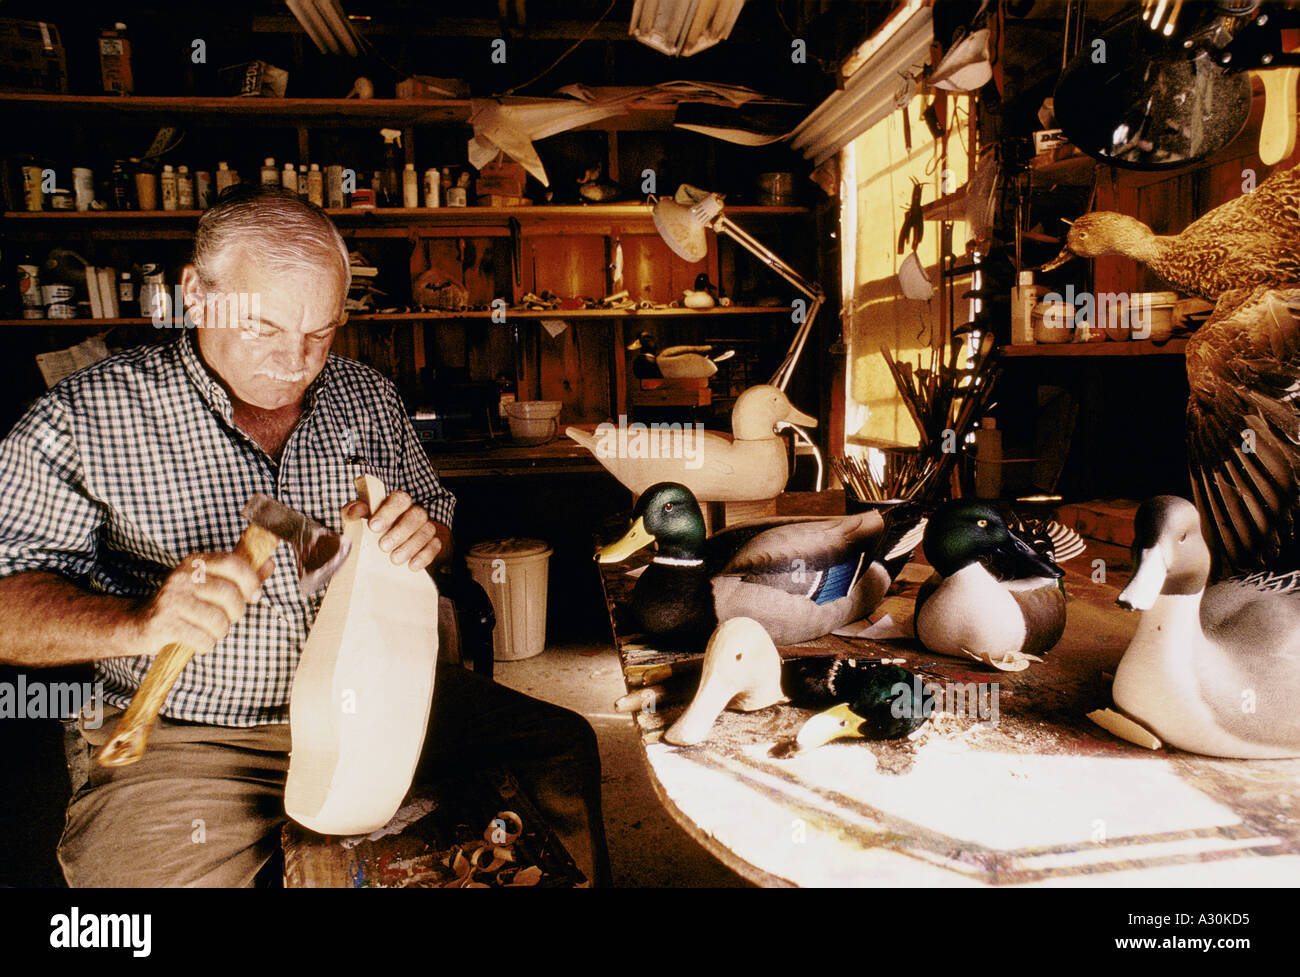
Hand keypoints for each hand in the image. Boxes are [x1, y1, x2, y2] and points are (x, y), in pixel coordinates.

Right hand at [130, 552, 269, 654]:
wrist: (140, 623)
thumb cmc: (186, 604)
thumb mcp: (211, 584)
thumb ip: (242, 575)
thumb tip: (270, 564)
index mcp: (197, 562)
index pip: (233, 563)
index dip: (251, 581)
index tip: (254, 596)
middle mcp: (182, 576)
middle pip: (229, 595)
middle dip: (236, 613)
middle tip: (227, 619)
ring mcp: (171, 599)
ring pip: (218, 620)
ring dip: (220, 632)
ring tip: (211, 631)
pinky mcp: (163, 623)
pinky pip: (202, 638)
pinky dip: (206, 645)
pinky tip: (198, 641)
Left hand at [342, 491, 448, 571]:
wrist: (382, 556)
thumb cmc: (370, 535)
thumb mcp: (358, 523)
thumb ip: (353, 514)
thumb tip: (357, 510)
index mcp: (397, 504)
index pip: (400, 499)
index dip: (388, 511)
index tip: (373, 527)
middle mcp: (415, 513)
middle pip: (417, 514)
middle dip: (400, 531)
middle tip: (383, 546)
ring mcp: (426, 528)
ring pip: (427, 530)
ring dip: (411, 545)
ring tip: (395, 559)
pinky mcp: (434, 543)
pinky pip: (435, 546)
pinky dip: (425, 556)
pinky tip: (412, 565)